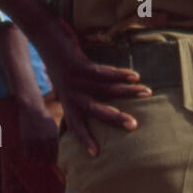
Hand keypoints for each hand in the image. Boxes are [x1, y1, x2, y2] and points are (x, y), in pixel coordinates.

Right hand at [17, 97, 59, 164]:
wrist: (32, 108)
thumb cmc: (44, 117)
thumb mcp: (53, 127)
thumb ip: (54, 138)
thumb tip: (54, 151)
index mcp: (53, 137)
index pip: (54, 154)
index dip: (53, 160)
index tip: (52, 163)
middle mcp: (45, 140)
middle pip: (45, 158)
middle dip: (44, 162)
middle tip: (43, 163)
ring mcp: (35, 140)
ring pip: (35, 157)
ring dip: (36, 160)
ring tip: (36, 160)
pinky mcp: (25, 139)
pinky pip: (27, 153)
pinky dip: (28, 155)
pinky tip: (29, 154)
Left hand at [37, 28, 150, 155]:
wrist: (45, 38)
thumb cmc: (61, 64)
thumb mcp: (65, 84)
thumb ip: (77, 96)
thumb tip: (97, 108)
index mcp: (67, 102)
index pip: (76, 125)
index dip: (85, 140)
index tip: (96, 155)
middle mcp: (71, 94)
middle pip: (95, 111)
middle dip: (115, 118)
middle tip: (134, 125)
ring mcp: (75, 80)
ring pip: (105, 90)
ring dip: (128, 91)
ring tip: (147, 92)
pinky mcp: (80, 66)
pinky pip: (104, 73)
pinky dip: (121, 75)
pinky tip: (135, 76)